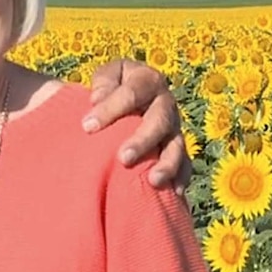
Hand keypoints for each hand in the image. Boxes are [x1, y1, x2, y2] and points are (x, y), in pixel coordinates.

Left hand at [83, 58, 189, 191]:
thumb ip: (98, 84)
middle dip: (143, 140)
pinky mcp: (176, 148)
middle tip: (124, 158)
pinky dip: (180, 177)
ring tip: (153, 180)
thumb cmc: (104, 92)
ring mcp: (173, 126)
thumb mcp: (100, 80)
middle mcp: (164, 102)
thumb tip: (97, 98)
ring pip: (176, 145)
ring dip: (166, 163)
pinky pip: (185, 164)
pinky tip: (174, 192)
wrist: (118, 105)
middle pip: (160, 120)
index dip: (110, 108)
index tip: (86, 127)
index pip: (132, 92)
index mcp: (145, 79)